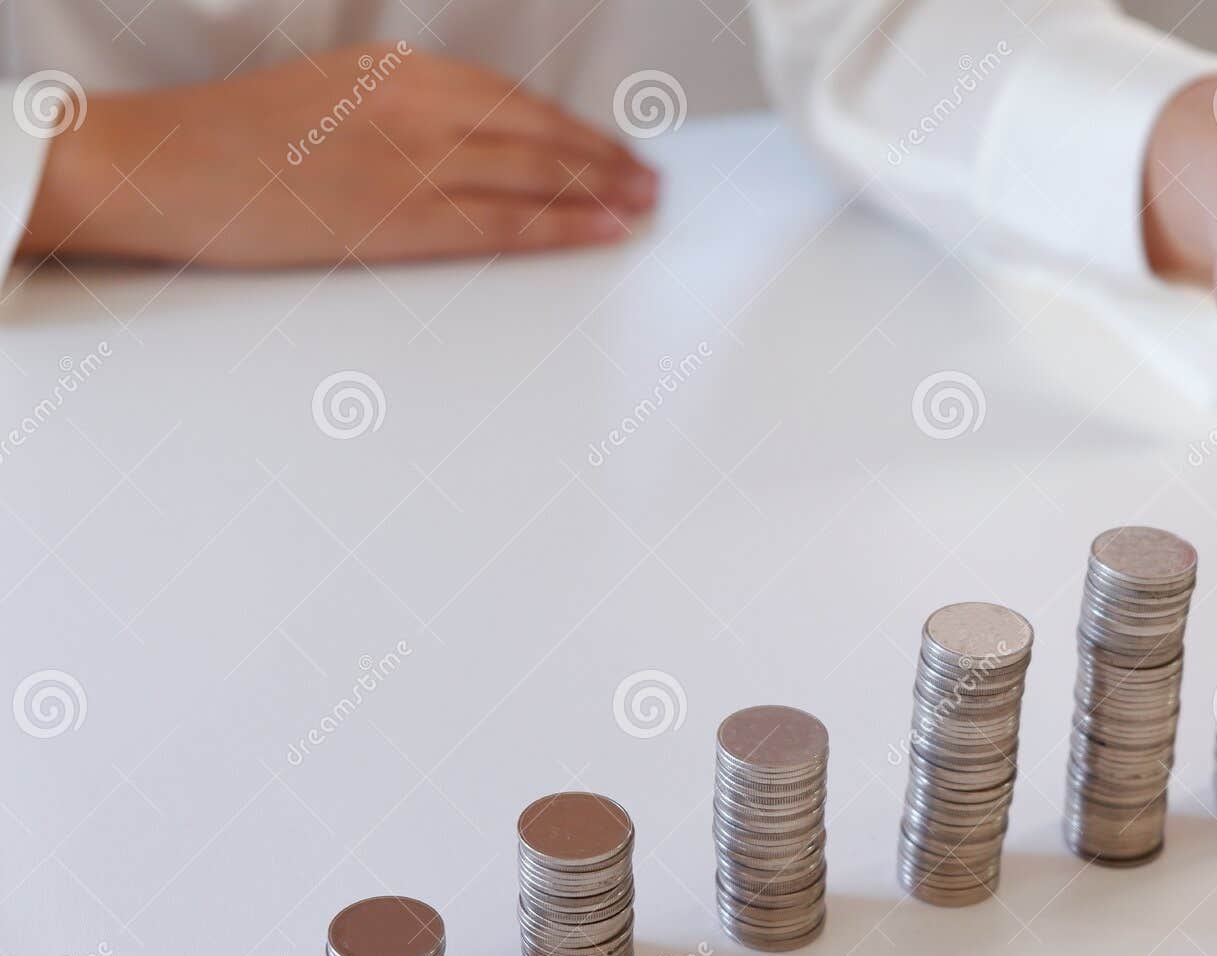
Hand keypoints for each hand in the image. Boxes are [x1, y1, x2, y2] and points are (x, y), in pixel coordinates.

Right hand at [22, 42, 657, 266]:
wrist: (172, 168)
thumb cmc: (239, 137)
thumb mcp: (333, 93)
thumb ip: (404, 109)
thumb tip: (468, 140)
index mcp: (401, 70)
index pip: (513, 100)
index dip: (570, 127)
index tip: (608, 144)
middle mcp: (420, 108)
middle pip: (537, 134)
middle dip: (603, 158)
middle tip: (648, 178)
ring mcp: (416, 163)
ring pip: (535, 176)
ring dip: (601, 190)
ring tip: (644, 204)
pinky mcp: (404, 219)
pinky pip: (506, 223)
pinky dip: (566, 225)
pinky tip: (606, 228)